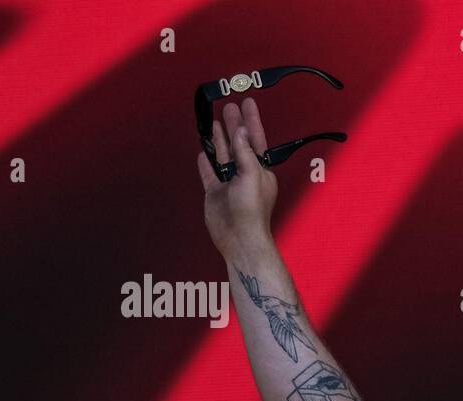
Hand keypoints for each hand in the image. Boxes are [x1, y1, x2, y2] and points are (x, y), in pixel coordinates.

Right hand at [196, 98, 278, 260]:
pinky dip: (205, 162)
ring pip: (223, 155)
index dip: (251, 120)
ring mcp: (229, 183)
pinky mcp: (215, 192)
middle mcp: (245, 174)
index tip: (247, 102)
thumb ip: (245, 153)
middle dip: (234, 125)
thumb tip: (241, 132)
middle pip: (238, 144)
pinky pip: (209, 173)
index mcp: (260, 170)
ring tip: (214, 120)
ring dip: (219, 139)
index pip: (255, 139)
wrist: (238, 237)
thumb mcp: (252, 176)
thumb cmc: (251, 209)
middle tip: (228, 105)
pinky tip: (202, 151)